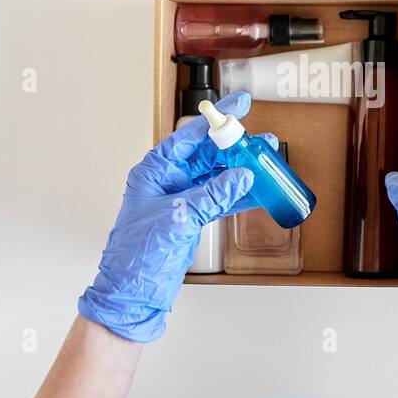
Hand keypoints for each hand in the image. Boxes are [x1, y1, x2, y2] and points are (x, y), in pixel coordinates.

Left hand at [78, 91, 271, 342]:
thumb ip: (212, 195)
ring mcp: (179, 199)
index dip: (217, 118)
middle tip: (262, 138)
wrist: (131, 293)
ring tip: (266, 160)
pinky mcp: (190, 218)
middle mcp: (167, 180)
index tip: (239, 104)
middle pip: (206, 153)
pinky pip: (218, 200)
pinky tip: (257, 190)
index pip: (190, 136)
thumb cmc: (137, 255)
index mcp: (155, 171)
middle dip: (235, 145)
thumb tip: (241, 176)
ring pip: (216, 176)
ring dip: (241, 170)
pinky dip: (238, 196)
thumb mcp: (178, 218)